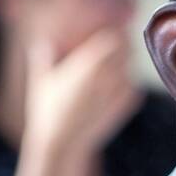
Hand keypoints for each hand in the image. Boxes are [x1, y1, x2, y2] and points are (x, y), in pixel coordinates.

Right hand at [24, 29, 141, 157]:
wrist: (62, 144)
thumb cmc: (47, 111)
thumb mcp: (41, 81)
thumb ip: (44, 57)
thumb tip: (42, 42)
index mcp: (87, 63)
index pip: (114, 37)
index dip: (113, 32)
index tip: (108, 32)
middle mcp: (107, 75)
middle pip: (127, 49)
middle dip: (121, 46)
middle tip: (112, 47)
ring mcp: (118, 91)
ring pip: (131, 68)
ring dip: (124, 65)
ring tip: (110, 68)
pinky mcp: (126, 106)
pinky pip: (134, 87)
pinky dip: (127, 84)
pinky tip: (113, 87)